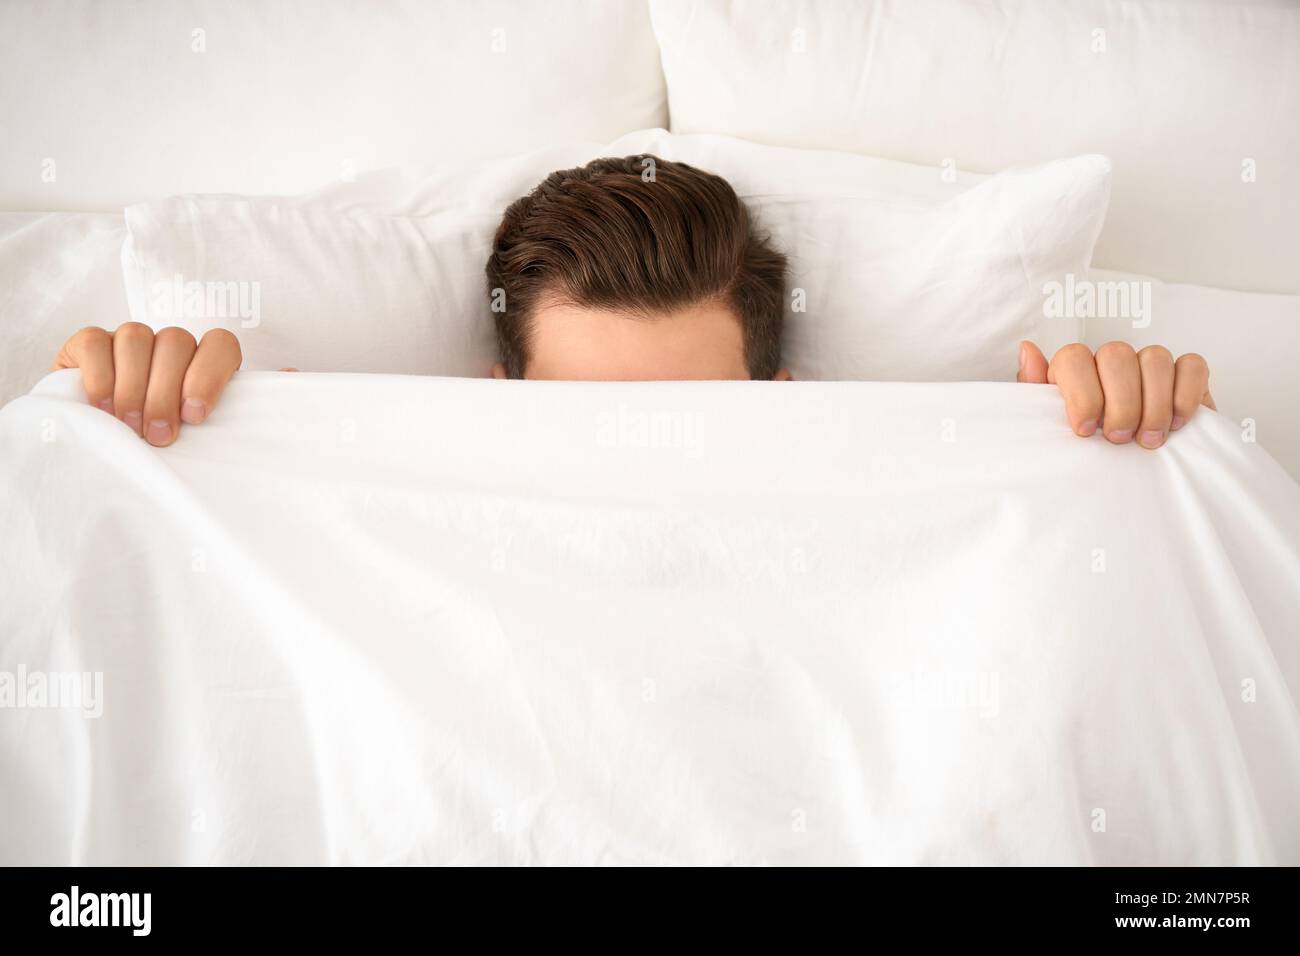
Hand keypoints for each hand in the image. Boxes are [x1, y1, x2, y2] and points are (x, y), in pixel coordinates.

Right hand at [51, 324, 241, 445]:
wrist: (100, 445)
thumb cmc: (157, 440)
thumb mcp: (192, 434)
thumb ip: (216, 420)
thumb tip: (259, 409)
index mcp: (201, 360)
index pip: (220, 344)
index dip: (209, 375)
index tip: (195, 416)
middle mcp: (167, 344)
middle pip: (176, 343)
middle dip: (166, 393)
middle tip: (160, 435)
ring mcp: (127, 339)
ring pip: (137, 337)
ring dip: (134, 387)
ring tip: (131, 427)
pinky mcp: (89, 343)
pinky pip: (95, 342)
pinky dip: (100, 377)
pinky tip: (103, 407)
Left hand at [1018, 341, 1213, 448]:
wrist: (1134, 475)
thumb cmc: (1088, 450)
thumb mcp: (1054, 429)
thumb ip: (1037, 392)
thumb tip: (1027, 350)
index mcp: (1075, 372)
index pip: (1074, 357)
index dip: (1081, 393)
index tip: (1086, 430)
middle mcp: (1111, 362)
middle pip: (1116, 355)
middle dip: (1119, 402)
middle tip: (1119, 438)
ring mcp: (1149, 364)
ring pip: (1154, 358)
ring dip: (1153, 403)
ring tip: (1148, 439)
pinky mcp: (1187, 374)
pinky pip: (1191, 365)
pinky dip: (1185, 394)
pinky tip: (1177, 423)